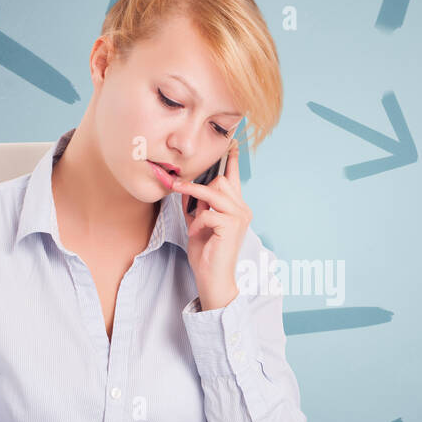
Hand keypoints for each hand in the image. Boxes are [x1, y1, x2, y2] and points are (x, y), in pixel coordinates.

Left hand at [170, 139, 250, 310]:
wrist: (212, 279)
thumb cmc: (206, 254)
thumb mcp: (197, 223)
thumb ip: (196, 206)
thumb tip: (185, 188)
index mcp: (236, 207)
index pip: (233, 178)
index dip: (231, 160)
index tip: (230, 143)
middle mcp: (242, 210)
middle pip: (220, 181)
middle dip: (197, 185)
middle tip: (178, 188)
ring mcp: (239, 217)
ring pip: (214, 192)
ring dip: (193, 196)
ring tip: (180, 199)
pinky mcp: (231, 226)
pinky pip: (208, 212)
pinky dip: (196, 221)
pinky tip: (195, 233)